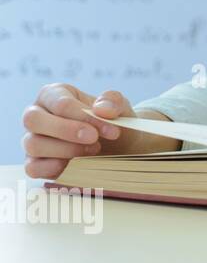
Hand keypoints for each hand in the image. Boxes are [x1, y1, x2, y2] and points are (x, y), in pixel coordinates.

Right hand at [22, 85, 143, 179]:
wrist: (118, 147)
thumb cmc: (111, 122)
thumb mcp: (118, 106)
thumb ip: (112, 101)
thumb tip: (102, 109)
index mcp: (53, 94)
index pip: (60, 103)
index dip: (84, 117)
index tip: (111, 131)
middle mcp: (36, 115)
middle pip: (33, 119)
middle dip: (66, 130)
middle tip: (94, 138)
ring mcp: (32, 140)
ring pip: (33, 144)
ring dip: (67, 150)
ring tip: (93, 150)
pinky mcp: (34, 164)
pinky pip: (33, 167)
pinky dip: (55, 168)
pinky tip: (77, 166)